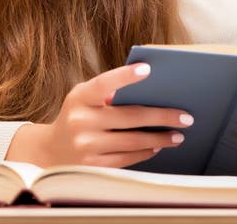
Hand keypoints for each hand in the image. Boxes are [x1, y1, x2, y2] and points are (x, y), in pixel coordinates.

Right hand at [6, 63, 192, 167]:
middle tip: (185, 117)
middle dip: (162, 117)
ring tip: (178, 135)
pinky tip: (158, 146)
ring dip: (159, 138)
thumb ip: (108, 92)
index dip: (125, 76)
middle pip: (129, 117)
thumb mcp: (84, 97)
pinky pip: (126, 159)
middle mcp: (81, 122)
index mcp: (80, 97)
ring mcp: (86, 146)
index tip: (147, 69)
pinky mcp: (92, 167)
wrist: (50, 151)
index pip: (104, 84)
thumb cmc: (78, 114)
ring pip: (132, 141)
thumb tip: (149, 90)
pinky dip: (145, 152)